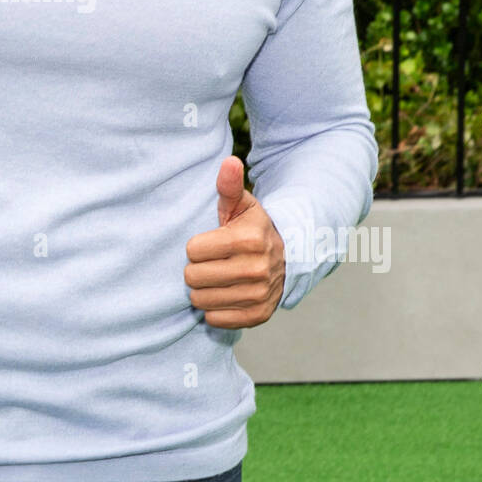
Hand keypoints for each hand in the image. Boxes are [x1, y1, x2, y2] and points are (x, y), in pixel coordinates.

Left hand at [184, 156, 284, 328]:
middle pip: (193, 278)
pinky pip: (215, 319)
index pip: (192, 251)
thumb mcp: (242, 205)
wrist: (288, 258)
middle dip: (196, 269)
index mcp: (248, 240)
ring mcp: (259, 295)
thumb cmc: (253, 228)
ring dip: (203, 290)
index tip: (210, 244)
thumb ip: (229, 185)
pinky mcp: (259, 316)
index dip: (197, 246)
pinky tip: (226, 294)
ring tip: (217, 278)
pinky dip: (215, 309)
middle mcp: (256, 269)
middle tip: (211, 263)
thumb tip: (229, 162)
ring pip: (201, 300)